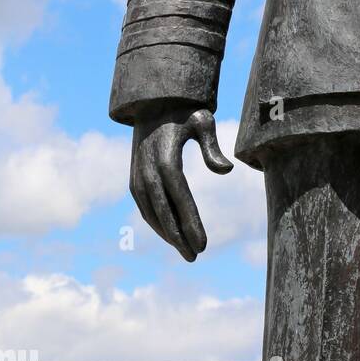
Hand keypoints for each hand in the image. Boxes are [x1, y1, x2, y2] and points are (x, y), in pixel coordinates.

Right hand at [129, 104, 232, 260]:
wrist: (152, 104)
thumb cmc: (184, 113)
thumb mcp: (202, 121)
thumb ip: (212, 146)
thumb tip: (226, 170)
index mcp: (166, 161)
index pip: (181, 201)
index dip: (191, 225)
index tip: (203, 245)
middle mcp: (148, 173)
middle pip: (164, 214)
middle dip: (179, 238)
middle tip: (195, 256)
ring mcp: (138, 179)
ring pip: (152, 215)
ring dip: (167, 236)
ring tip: (186, 251)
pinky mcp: (134, 181)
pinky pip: (145, 209)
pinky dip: (157, 225)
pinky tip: (172, 235)